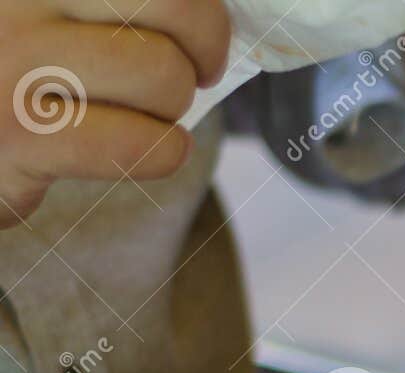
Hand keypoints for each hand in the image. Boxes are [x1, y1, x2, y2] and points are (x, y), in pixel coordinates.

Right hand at [0, 0, 229, 227]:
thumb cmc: (25, 77)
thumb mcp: (58, 18)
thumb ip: (121, 5)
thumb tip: (210, 10)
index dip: (200, 8)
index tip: (195, 31)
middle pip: (172, 3)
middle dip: (204, 49)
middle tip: (193, 73)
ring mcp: (11, 61)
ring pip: (161, 74)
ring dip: (174, 107)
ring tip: (145, 112)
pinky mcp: (20, 133)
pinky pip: (140, 142)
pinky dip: (166, 152)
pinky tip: (148, 148)